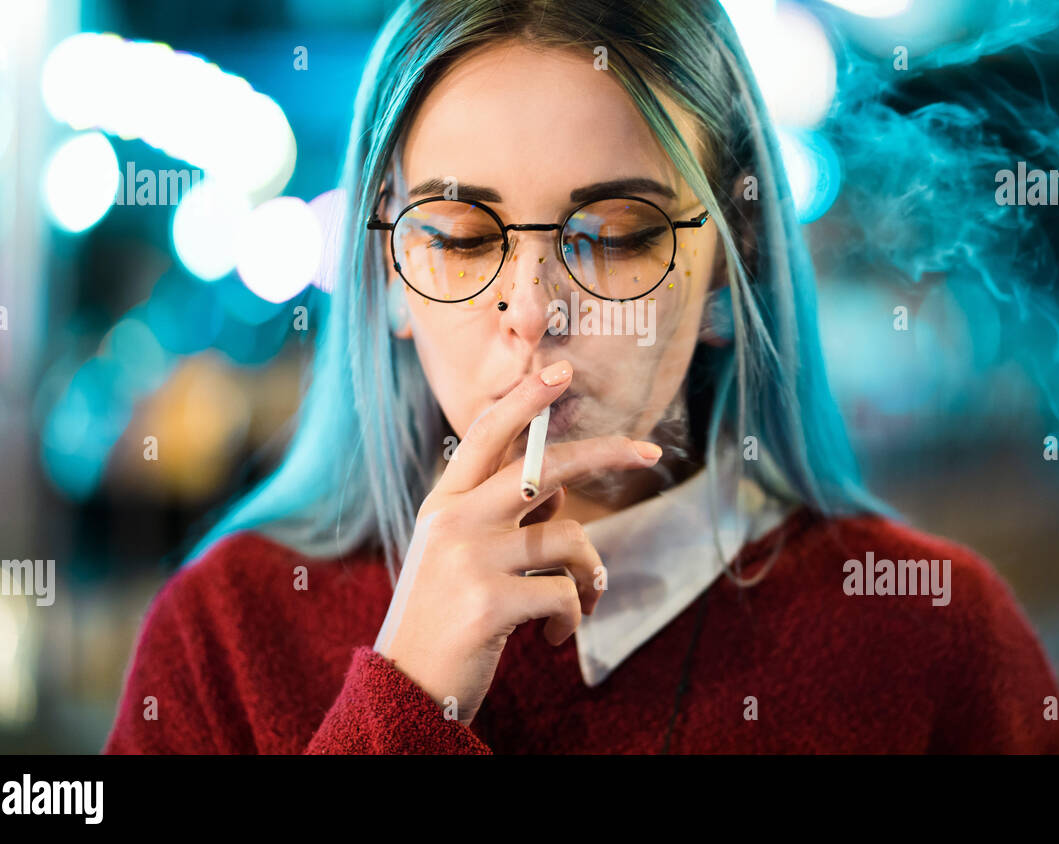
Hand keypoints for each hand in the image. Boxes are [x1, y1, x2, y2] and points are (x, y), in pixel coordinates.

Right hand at [374, 359, 662, 726]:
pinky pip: (566, 594)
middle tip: (651, 449)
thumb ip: (502, 517)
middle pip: (547, 469)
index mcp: (445, 503)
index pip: (487, 434)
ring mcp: (470, 558)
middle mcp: (454, 520)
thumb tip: (560, 489)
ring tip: (578, 604)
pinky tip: (550, 637)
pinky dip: (573, 619)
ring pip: (570, 539)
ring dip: (590, 575)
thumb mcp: (459, 555)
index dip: (526, 400)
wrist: (407, 689)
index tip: (562, 370)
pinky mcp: (490, 602)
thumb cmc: (445, 618)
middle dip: (606, 452)